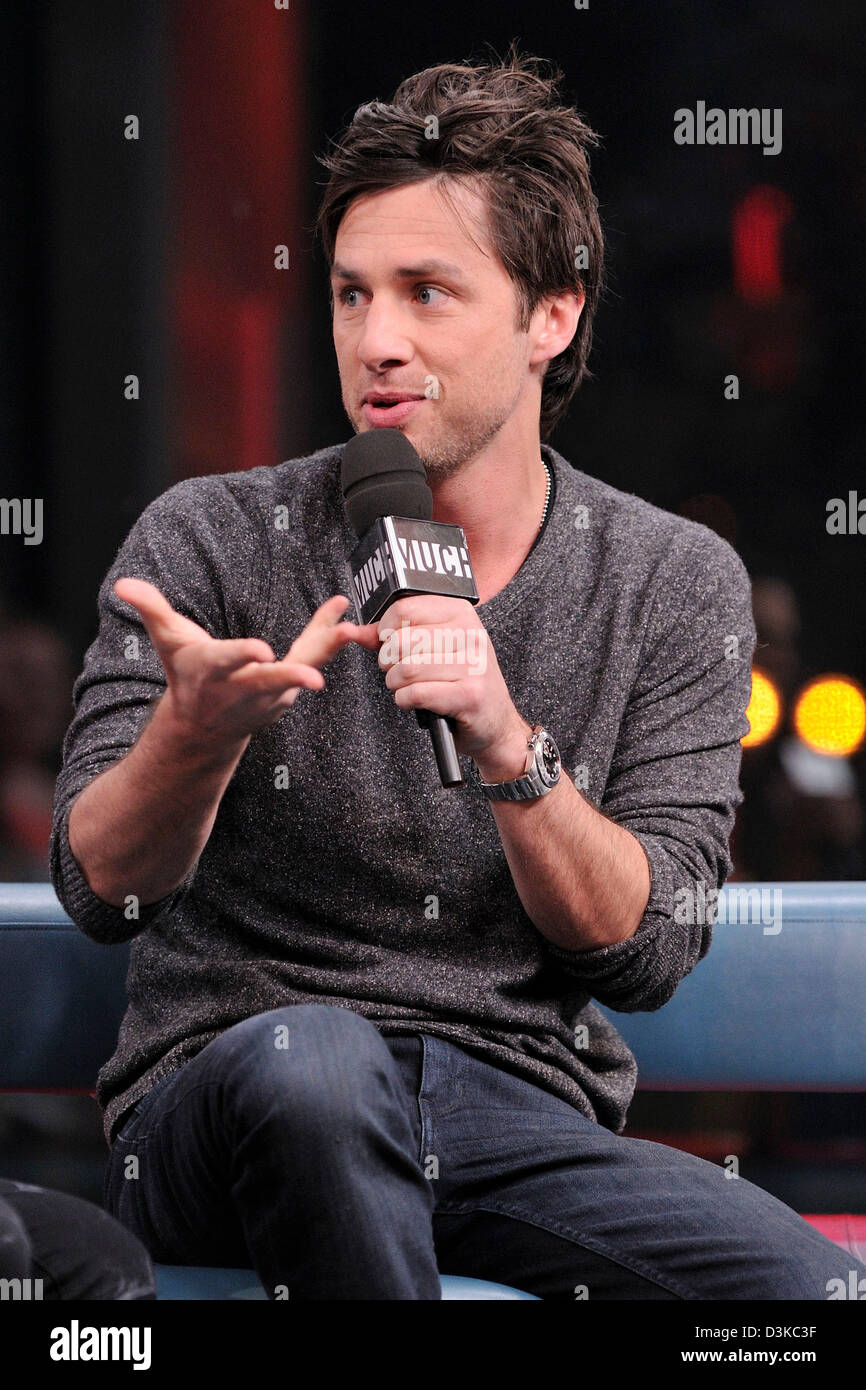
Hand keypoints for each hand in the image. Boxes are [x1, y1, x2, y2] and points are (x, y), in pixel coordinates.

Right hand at [113, 579, 364, 746]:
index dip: (244, 656)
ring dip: (328, 649)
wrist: (204, 728)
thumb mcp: (167, 642)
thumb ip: (151, 609)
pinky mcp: (288, 694)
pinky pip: (312, 660)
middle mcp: (242, 688)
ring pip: (302, 667)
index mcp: (212, 672)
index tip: (263, 651)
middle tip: (317, 679)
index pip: (229, 663)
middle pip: (271, 682)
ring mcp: (269, 696)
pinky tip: (346, 619)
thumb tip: (124, 583)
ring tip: (352, 628)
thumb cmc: (185, 676)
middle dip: (293, 678)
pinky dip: (329, 641)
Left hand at [346, 594, 530, 768]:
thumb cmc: (460, 682)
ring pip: (406, 669)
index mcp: (460, 612)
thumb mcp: (433, 649)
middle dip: (390, 663)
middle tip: (401, 672)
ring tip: (408, 688)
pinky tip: (416, 702)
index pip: (403, 608)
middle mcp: (470, 633)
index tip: (394, 646)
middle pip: (401, 641)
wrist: (495, 723)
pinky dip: (406, 701)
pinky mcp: (470, 695)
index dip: (387, 632)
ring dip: (396, 685)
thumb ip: (392, 636)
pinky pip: (417, 694)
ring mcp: (473, 665)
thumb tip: (355, 631)